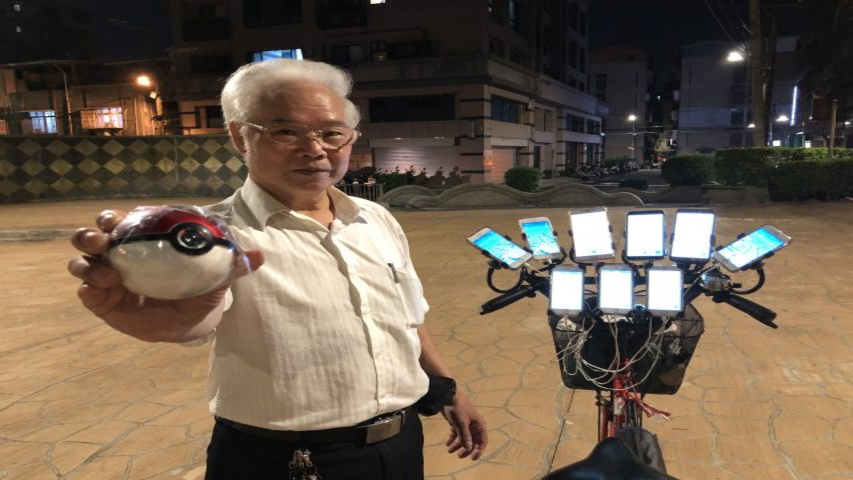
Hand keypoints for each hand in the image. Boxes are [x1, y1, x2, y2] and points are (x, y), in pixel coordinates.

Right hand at [67, 209, 263, 341]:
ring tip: (104, 273)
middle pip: (92, 237)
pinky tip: (100, 290)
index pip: (120, 221)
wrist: (192, 320)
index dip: (112, 218)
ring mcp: (108, 278)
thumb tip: (260, 255)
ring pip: (83, 263)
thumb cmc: (199, 286)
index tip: (115, 220)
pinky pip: (87, 292)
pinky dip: (89, 289)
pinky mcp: (103, 301)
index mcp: (143, 239)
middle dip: (89, 236)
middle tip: (100, 241)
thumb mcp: (216, 274)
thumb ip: (233, 263)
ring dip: (86, 263)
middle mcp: (120, 254)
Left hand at [441, 392, 487, 460]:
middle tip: (459, 456)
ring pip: (464, 438)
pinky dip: (453, 439)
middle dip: (466, 449)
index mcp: (479, 425)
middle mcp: (474, 426)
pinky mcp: (458, 422)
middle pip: (473, 441)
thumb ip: (465, 436)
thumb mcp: (461, 423)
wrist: (447, 395)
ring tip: (449, 450)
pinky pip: (457, 434)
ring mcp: (466, 424)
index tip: (472, 458)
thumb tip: (469, 449)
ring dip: (457, 445)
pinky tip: (447, 444)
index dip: (478, 450)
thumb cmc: (457, 408)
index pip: (482, 441)